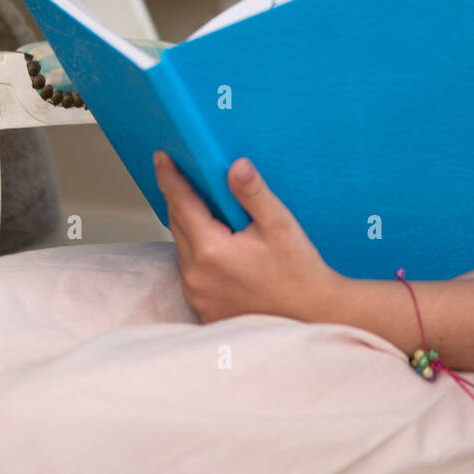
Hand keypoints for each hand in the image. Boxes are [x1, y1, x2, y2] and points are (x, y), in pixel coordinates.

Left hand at [153, 150, 343, 325]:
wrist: (313, 317)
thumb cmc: (300, 272)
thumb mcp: (280, 225)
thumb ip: (253, 193)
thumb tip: (235, 165)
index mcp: (211, 250)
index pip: (181, 203)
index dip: (169, 177)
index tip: (161, 157)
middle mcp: (196, 275)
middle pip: (178, 224)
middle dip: (179, 197)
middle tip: (183, 173)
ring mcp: (197, 294)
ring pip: (183, 248)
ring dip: (189, 226)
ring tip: (202, 206)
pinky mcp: (203, 308)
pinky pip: (191, 271)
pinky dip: (197, 252)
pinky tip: (215, 243)